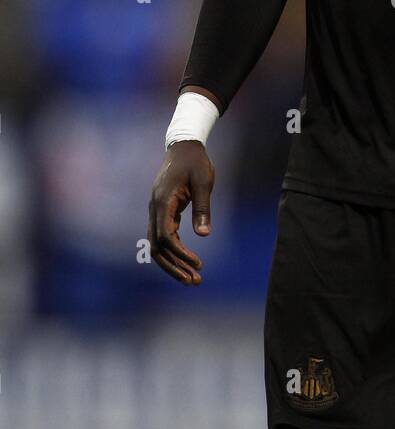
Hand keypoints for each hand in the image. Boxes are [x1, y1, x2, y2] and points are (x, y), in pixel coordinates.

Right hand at [147, 140, 214, 285]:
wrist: (183, 147)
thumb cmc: (195, 163)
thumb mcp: (203, 182)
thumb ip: (202, 208)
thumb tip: (204, 235)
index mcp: (163, 201)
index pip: (165, 236)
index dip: (180, 253)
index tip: (198, 263)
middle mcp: (155, 209)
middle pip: (157, 247)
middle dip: (174, 266)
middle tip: (193, 281)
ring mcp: (156, 211)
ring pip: (158, 245)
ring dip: (173, 263)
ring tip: (192, 278)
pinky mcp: (163, 212)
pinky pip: (164, 237)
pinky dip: (174, 251)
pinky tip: (188, 261)